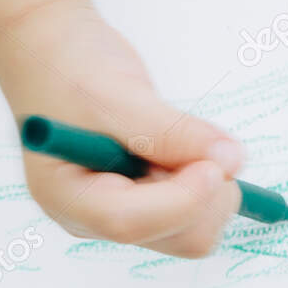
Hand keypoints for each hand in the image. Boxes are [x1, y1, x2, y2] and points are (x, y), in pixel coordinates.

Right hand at [0, 0, 244, 256]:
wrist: (55, 50)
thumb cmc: (69, 66)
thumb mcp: (118, 94)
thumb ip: (172, 132)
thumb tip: (231, 161)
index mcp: (67, 196)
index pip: (131, 224)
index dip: (184, 198)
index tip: (216, 161)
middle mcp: (93, 218)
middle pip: (176, 237)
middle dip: (203, 192)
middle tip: (195, 138)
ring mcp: (121, 213)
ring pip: (194, 228)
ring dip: (207, 185)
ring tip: (174, 136)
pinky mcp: (146, 204)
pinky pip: (196, 212)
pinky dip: (203, 180)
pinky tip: (175, 147)